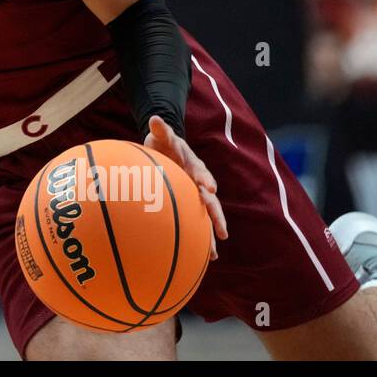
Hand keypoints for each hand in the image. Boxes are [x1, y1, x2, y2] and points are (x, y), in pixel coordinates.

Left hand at [143, 115, 227, 260]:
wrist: (167, 151)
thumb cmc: (164, 145)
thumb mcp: (162, 136)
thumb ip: (161, 129)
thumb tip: (154, 118)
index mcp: (195, 167)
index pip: (202, 173)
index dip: (205, 179)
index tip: (208, 187)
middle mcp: (199, 183)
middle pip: (211, 201)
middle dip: (216, 216)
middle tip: (221, 232)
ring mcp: (195, 196)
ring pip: (206, 217)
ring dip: (210, 234)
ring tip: (214, 254)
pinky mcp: (189, 205)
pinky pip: (196, 223)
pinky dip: (200, 239)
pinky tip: (203, 258)